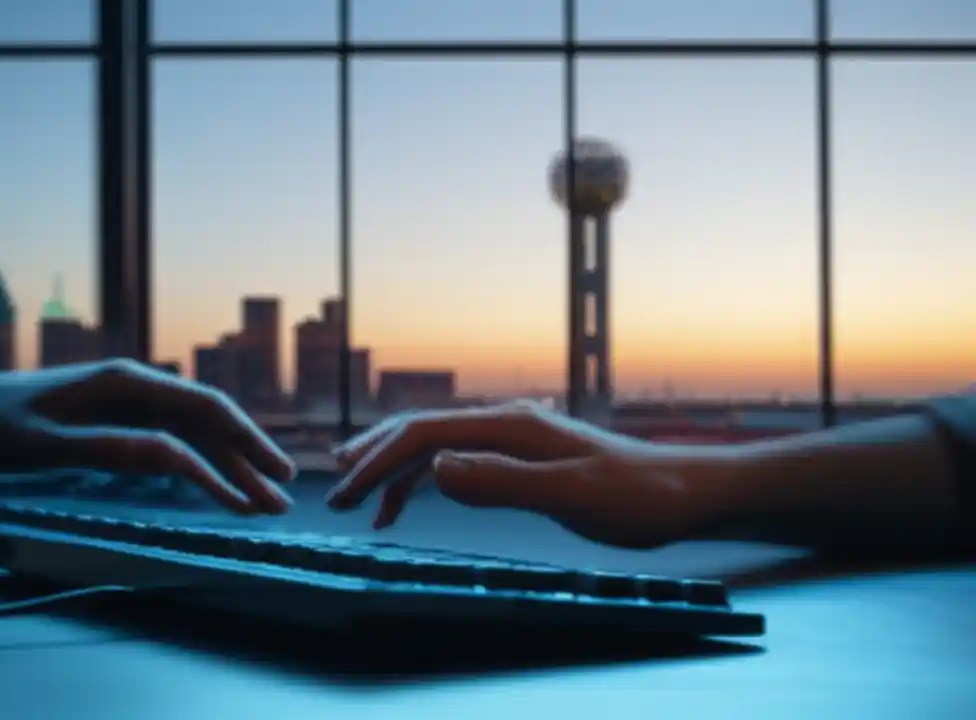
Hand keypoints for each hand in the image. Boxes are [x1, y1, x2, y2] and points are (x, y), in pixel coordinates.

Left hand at [0, 360, 295, 516]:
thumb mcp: (41, 443)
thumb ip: (107, 448)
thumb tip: (172, 457)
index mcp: (122, 383)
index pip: (203, 410)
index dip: (243, 446)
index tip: (270, 484)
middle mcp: (131, 386)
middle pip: (207, 420)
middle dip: (247, 459)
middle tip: (283, 500)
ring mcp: (122, 403)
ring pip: (191, 433)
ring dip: (227, 466)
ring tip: (260, 502)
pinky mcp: (109, 420)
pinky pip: (167, 440)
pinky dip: (195, 463)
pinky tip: (214, 484)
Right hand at [325, 400, 733, 547]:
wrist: (685, 492)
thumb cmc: (638, 496)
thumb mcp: (573, 492)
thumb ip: (504, 480)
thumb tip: (436, 467)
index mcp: (510, 427)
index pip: (425, 434)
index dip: (379, 461)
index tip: (346, 491)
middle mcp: (504, 425)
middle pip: (420, 432)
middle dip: (373, 460)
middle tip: (336, 495)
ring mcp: (510, 440)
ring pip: (433, 447)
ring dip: (391, 472)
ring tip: (357, 503)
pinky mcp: (519, 460)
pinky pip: (455, 463)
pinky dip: (421, 481)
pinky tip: (405, 506)